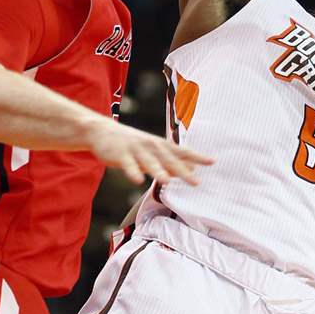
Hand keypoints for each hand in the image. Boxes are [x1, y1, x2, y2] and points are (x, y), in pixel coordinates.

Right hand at [88, 119, 212, 186]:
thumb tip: (191, 169)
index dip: (197, 157)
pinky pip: (127, 164)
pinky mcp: (120, 154)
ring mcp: (135, 150)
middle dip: (182, 171)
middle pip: (168, 159)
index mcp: (160, 146)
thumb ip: (171, 161)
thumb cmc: (133, 144)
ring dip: (158, 170)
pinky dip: (132, 171)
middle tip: (196, 182)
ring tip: (167, 181)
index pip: (182, 151)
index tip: (212, 162)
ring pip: (149, 161)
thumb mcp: (153, 152)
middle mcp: (151, 146)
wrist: (102, 131)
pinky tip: (137, 180)